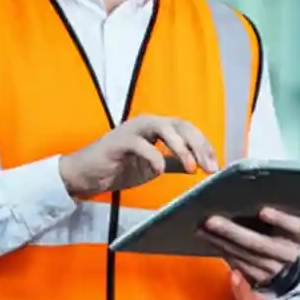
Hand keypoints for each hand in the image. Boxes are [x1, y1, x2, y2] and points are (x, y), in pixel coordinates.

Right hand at [58, 115, 217, 197]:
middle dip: (199, 145)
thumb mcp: (153, 167)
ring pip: (164, 128)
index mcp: (157, 129)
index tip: (215, 166)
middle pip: (181, 125)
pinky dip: (154, 157)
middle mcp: (147, 124)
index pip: (188, 130)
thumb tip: (198, 165)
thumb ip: (174, 162)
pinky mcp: (119, 141)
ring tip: (192, 168)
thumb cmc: (117, 168)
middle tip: (210, 167)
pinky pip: (142, 144)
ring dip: (181, 147)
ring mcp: (133, 130)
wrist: (85, 175)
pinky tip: (160, 170)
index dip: (204, 146)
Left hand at [197, 208, 299, 287]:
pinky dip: (222, 251)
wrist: (290, 263)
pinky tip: (209, 240)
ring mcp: (276, 269)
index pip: (296, 227)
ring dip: (221, 242)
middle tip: (211, 219)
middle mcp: (290, 254)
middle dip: (233, 232)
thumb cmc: (283, 229)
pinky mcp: (261, 279)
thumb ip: (274, 204)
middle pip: (261, 243)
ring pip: (245, 255)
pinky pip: (239, 265)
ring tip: (202, 228)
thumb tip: (243, 184)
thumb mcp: (286, 218)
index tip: (263, 211)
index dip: (280, 219)